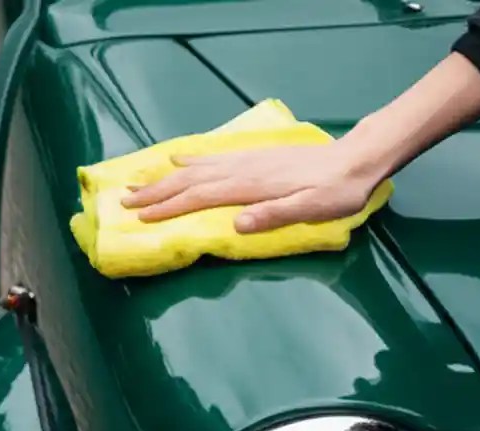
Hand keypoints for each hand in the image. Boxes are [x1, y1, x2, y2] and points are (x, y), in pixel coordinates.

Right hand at [120, 140, 385, 233]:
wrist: (355, 160)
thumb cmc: (338, 192)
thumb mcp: (314, 209)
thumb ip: (275, 216)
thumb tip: (236, 224)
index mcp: (252, 187)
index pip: (201, 198)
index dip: (169, 208)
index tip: (141, 217)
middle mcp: (243, 169)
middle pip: (189, 181)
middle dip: (155, 192)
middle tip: (123, 201)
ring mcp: (247, 160)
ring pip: (196, 168)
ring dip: (165, 177)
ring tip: (138, 183)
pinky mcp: (254, 156)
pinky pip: (212, 156)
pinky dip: (190, 158)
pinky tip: (177, 158)